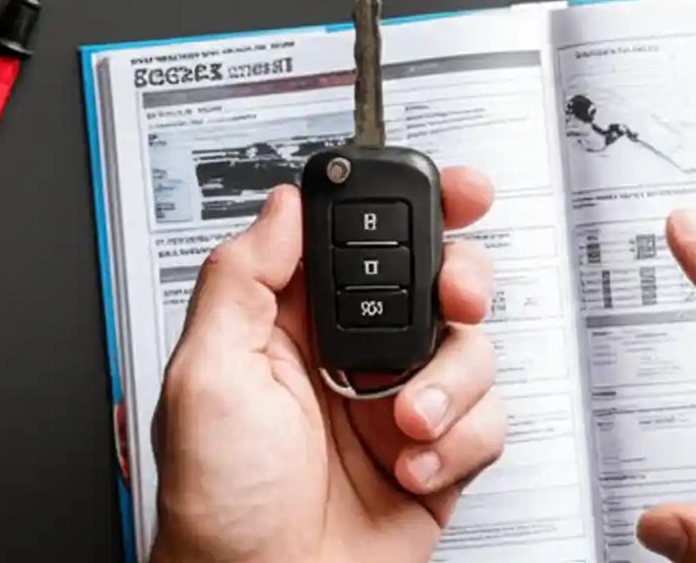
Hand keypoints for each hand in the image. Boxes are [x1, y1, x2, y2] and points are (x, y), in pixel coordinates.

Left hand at [150, 169, 502, 562]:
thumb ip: (241, 279)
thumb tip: (285, 206)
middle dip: (461, 278)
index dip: (414, 204)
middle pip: (439, 278)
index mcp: (299, 323)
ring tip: (407, 423)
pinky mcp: (443, 453)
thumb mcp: (205, 376)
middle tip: (455, 297)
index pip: (363, 240)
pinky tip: (413, 468)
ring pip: (473, 347)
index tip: (453, 190)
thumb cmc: (220, 505)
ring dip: (451, 384)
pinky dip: (460, 443)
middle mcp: (357, 356)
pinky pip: (490, 420)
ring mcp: (404, 403)